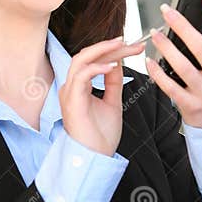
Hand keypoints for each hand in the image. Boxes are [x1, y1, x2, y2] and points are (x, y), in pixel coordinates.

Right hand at [59, 36, 145, 156]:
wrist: (94, 159)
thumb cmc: (100, 137)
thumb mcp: (112, 103)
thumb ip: (113, 83)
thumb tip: (118, 63)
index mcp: (78, 87)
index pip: (92, 59)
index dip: (111, 50)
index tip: (131, 46)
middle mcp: (71, 87)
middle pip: (86, 55)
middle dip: (108, 46)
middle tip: (130, 42)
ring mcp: (69, 93)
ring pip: (81, 60)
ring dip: (103, 51)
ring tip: (122, 47)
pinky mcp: (72, 101)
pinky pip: (82, 76)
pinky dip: (97, 68)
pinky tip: (113, 66)